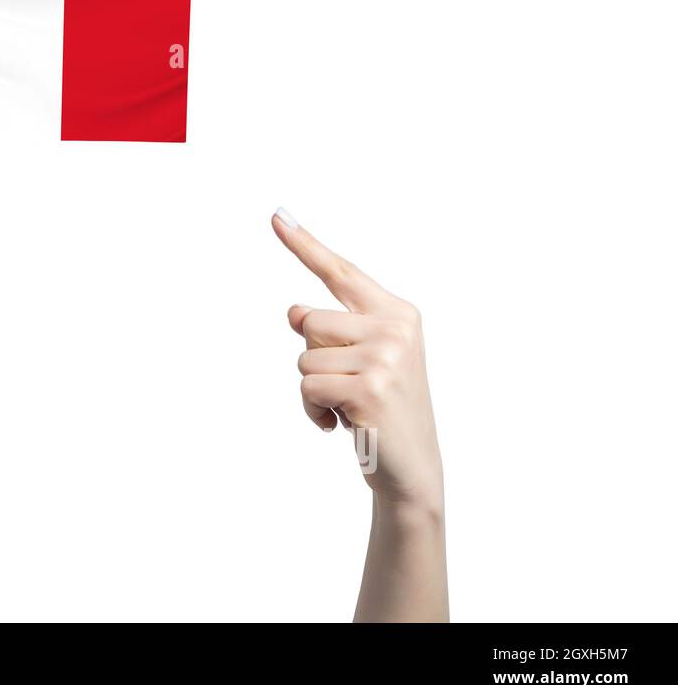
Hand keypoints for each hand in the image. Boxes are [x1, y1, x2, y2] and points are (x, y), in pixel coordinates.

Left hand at [273, 208, 446, 620]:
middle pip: (306, 319)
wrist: (410, 470)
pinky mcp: (369, 386)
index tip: (275, 214)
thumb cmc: (381, 411)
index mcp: (397, 313)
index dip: (303, 243)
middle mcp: (395, 327)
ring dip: (313, 389)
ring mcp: (385, 355)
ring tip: (347, 406)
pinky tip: (341, 425)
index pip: (340, 271)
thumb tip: (294, 310)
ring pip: (302, 356)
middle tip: (347, 385)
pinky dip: (313, 412)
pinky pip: (306, 386)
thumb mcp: (365, 361)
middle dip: (314, 356)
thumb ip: (335, 328)